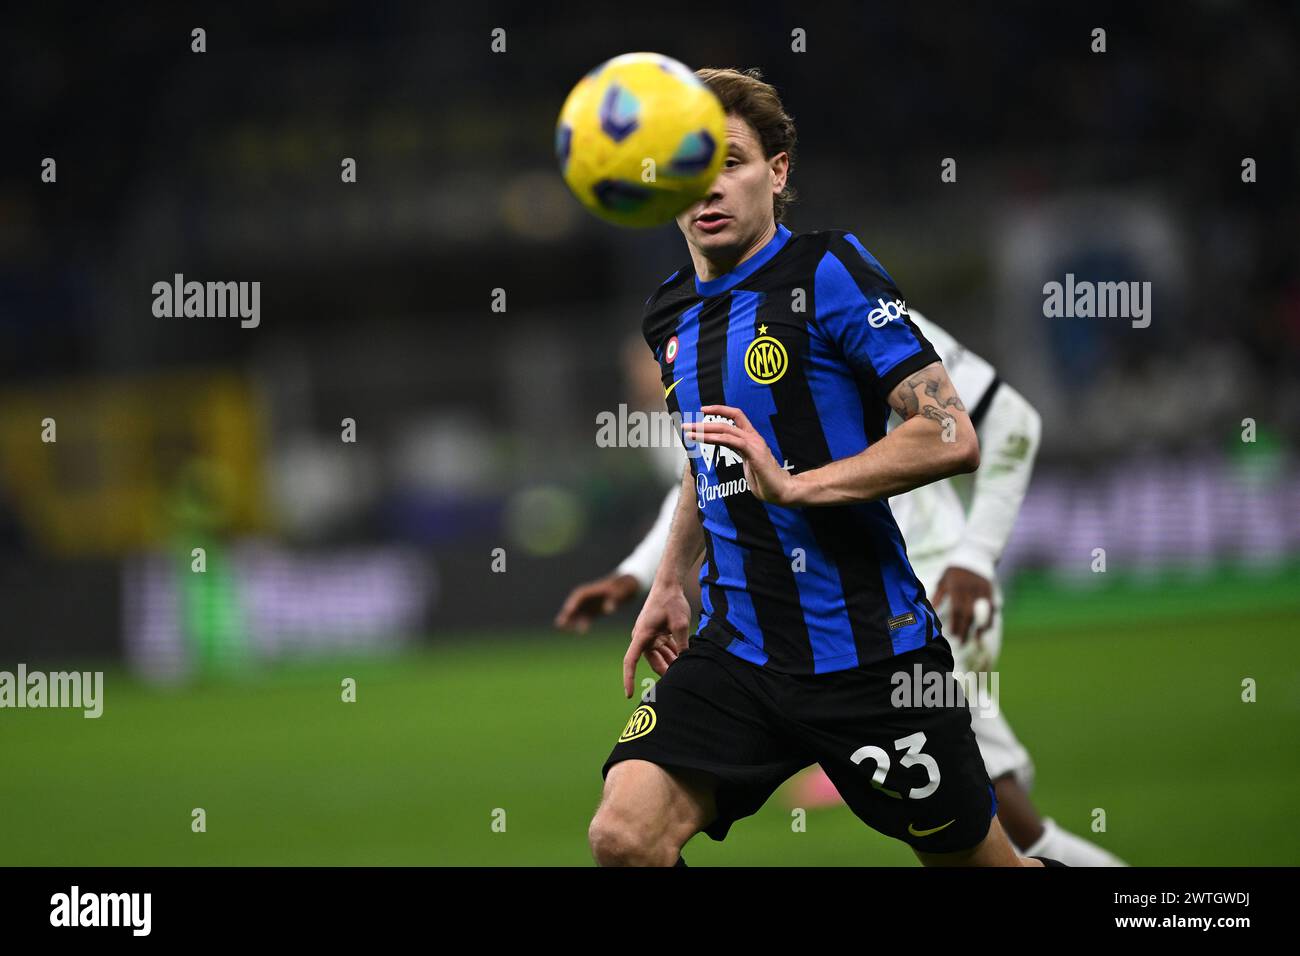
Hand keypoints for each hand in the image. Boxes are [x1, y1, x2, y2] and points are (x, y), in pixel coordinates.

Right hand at [554, 573, 639, 632]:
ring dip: (571, 619)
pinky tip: (581, 631)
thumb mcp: (621, 592)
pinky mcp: (596, 609)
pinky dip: (582, 622)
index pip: (580, 596)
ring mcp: (592, 603)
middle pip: (575, 604)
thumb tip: (608, 609)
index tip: (568, 611)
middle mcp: (590, 596)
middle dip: (567, 613)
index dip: (573, 603)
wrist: (630, 584)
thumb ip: (615, 600)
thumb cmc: (625, 587)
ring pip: (578, 611)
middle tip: (560, 624)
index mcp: (594, 589)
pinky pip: (586, 616)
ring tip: (562, 628)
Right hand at [623, 582, 691, 697]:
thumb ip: (682, 645)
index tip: (629, 694)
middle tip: (680, 683)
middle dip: (665, 672)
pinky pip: (664, 648)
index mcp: (641, 635)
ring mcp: (650, 635)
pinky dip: (674, 653)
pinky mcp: (657, 633)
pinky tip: (685, 658)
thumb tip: (684, 662)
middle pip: (652, 662)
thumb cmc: (671, 601)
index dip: (628, 678)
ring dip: (672, 662)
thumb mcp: (681, 624)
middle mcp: (642, 637)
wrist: (669, 583)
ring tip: (687, 669)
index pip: (630, 661)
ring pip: (660, 656)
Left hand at [681, 405, 798, 505]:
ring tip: (690, 432)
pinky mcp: (754, 453)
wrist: (782, 491)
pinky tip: (704, 439)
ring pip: (726, 429)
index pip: (736, 416)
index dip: (720, 410)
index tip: (703, 410)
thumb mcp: (749, 464)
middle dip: (704, 422)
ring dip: (705, 430)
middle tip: (687, 425)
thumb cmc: (766, 481)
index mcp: (752, 438)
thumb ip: (740, 454)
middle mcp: (753, 438)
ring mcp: (754, 444)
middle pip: (727, 421)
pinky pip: (732, 441)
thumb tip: (728, 452)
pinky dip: (716, 438)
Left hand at [931, 566, 994, 643]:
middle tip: (962, 643)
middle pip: (969, 613)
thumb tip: (930, 611)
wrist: (974, 554)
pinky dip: (989, 618)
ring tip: (976, 639)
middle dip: (966, 629)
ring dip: (980, 627)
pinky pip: (991, 607)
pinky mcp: (991, 591)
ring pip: (983, 612)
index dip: (956, 623)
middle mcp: (971, 590)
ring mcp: (983, 590)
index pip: (957, 609)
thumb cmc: (954, 571)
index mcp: (958, 587)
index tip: (953, 636)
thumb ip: (938, 596)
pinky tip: (985, 628)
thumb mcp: (943, 580)